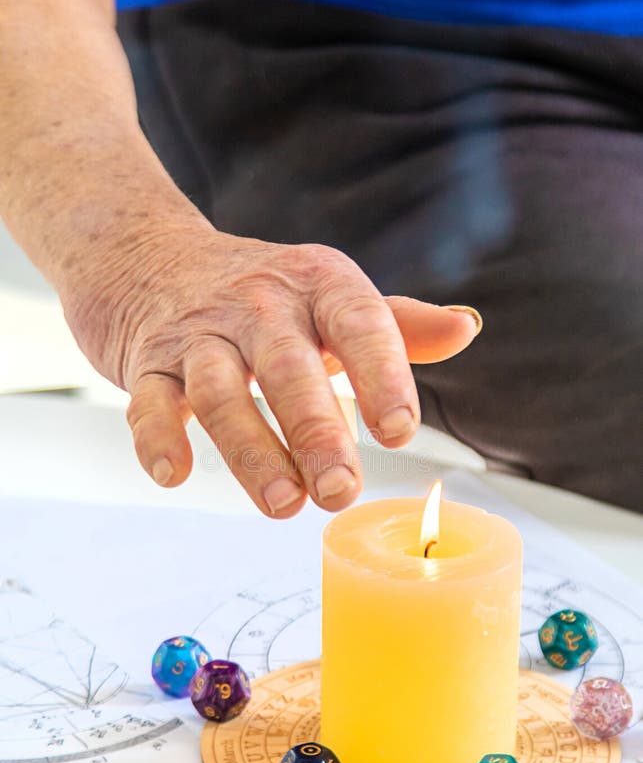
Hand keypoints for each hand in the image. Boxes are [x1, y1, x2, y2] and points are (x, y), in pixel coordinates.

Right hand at [65, 226, 480, 516]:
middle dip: (316, 431)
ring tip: (283, 503)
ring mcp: (199, 333)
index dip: (381, 374)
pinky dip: (156, 437)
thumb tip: (466, 328)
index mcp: (316, 284)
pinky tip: (175, 473)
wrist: (151, 258)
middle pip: (287, 367)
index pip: (357, 322)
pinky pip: (147, 399)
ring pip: (220, 390)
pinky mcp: (148, 362)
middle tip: (340, 491)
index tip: (400, 432)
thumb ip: (396, 323)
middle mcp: (258, 305)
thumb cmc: (263, 295)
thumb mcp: (330, 295)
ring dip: (250, 450)